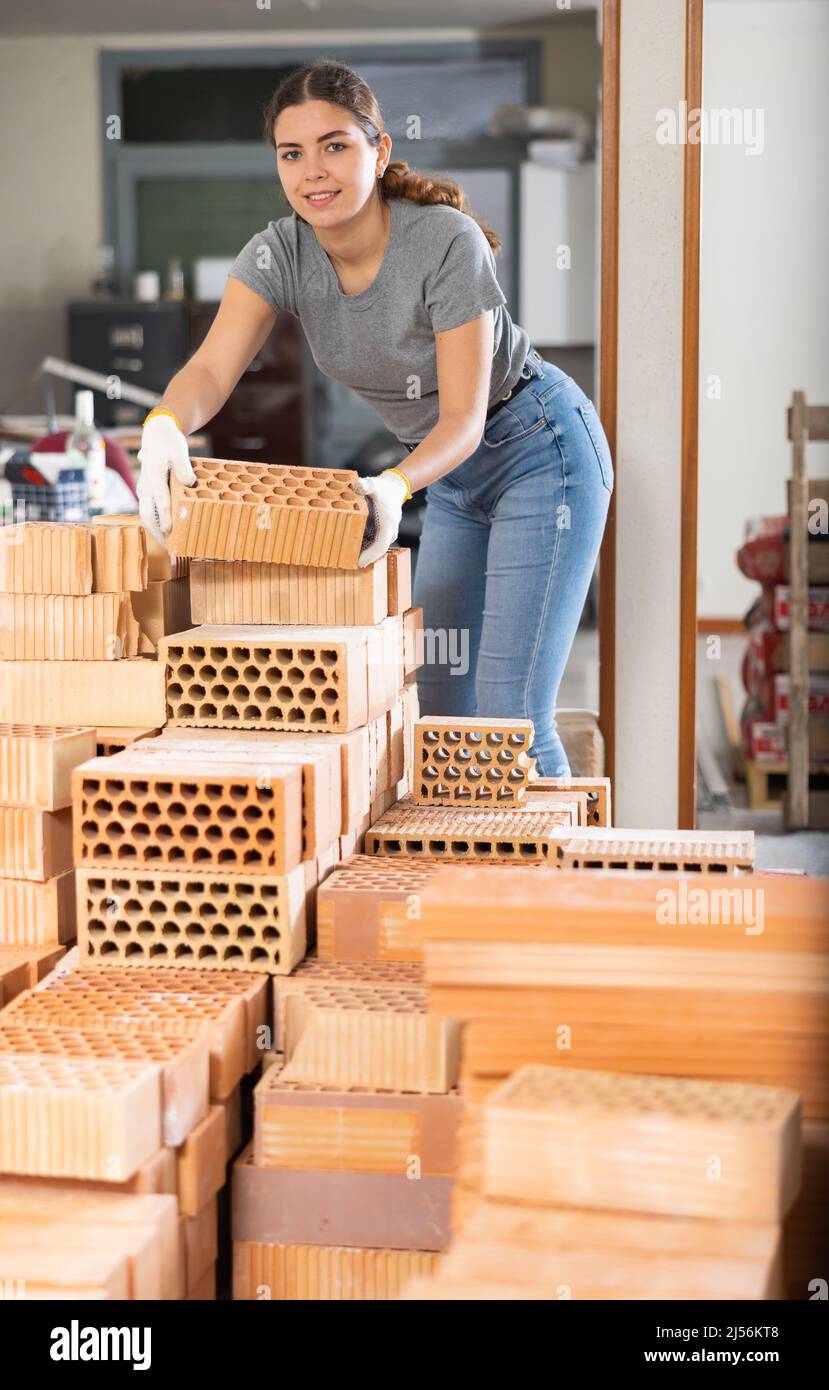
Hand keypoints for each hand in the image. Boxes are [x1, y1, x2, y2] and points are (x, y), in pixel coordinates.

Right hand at [136, 413, 195, 547]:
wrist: (156, 433)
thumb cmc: (169, 441)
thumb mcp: (179, 450)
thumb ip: (183, 467)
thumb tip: (190, 483)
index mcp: (153, 475)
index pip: (160, 499)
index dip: (164, 516)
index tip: (170, 531)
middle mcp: (146, 485)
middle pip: (147, 514)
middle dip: (157, 532)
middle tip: (169, 548)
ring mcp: (144, 489)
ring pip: (146, 514)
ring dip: (155, 530)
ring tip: (169, 545)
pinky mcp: (147, 491)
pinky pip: (149, 510)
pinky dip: (156, 522)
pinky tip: (167, 532)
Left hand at [353, 470, 408, 568]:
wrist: (394, 487)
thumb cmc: (383, 487)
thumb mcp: (374, 484)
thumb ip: (366, 485)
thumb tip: (358, 484)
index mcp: (388, 525)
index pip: (381, 546)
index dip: (370, 556)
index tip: (359, 563)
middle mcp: (388, 532)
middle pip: (375, 550)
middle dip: (362, 557)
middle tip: (344, 563)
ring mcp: (385, 534)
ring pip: (372, 548)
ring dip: (360, 552)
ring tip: (342, 557)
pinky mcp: (380, 532)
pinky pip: (371, 543)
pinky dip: (360, 545)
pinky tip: (346, 546)